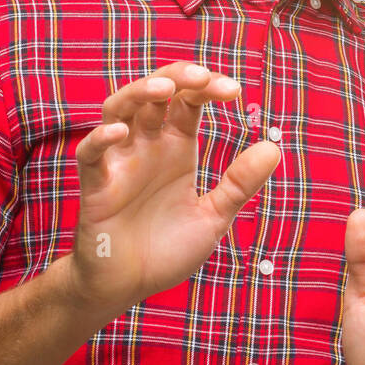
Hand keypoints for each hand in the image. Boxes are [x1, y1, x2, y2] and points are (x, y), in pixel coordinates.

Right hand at [66, 61, 280, 316]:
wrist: (128, 287)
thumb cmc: (166, 248)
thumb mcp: (213, 216)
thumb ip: (239, 183)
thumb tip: (274, 147)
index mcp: (175, 146)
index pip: (189, 100)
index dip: (208, 87)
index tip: (234, 92)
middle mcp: (146, 146)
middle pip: (155, 93)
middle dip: (177, 77)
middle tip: (203, 77)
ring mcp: (119, 162)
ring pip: (118, 110)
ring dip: (138, 93)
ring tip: (164, 88)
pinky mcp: (96, 187)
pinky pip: (90, 155)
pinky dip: (99, 139)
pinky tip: (118, 133)